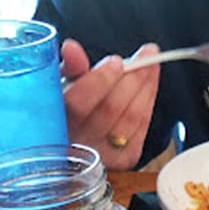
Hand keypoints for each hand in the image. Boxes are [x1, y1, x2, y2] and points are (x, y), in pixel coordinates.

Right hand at [61, 39, 160, 168]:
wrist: (81, 138)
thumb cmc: (68, 106)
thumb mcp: (62, 83)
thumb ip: (70, 67)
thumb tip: (72, 49)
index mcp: (56, 124)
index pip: (79, 103)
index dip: (100, 81)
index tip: (117, 61)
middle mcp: (78, 145)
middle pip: (111, 109)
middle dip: (132, 78)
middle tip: (146, 55)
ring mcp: (103, 156)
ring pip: (130, 118)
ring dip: (146, 88)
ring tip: (151, 65)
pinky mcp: (124, 160)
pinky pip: (141, 128)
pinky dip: (148, 103)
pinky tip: (149, 86)